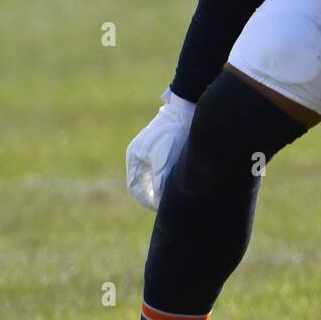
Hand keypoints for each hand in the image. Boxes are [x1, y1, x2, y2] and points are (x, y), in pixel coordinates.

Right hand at [125, 88, 195, 209]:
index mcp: (134, 157)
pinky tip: (181, 186)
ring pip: (153, 179)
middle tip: (167, 208)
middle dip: (154, 197)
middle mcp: (140, 156)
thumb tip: (159, 201)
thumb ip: (159, 180)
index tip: (160, 210)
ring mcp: (151, 152)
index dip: (146, 201)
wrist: (185, 109)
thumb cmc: (173, 133)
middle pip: (143, 185)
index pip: (135, 188)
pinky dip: (169, 181)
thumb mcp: (164, 159)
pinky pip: (162, 171)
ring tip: (175, 199)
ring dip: (162, 190)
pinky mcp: (163, 149)